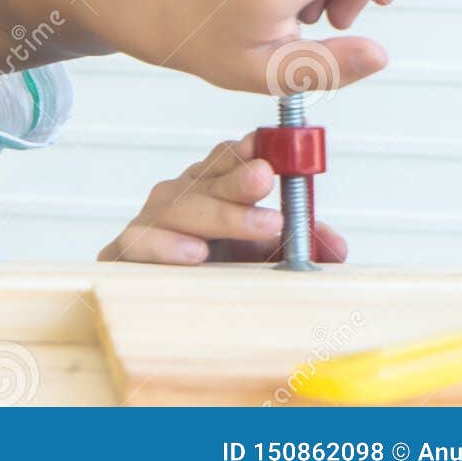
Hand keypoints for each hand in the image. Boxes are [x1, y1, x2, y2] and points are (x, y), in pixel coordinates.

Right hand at [96, 133, 346, 264]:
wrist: (159, 311)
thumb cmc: (214, 272)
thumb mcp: (264, 257)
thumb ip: (300, 247)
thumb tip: (335, 244)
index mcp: (211, 188)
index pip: (227, 159)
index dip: (249, 150)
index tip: (271, 149)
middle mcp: (180, 197)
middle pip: (206, 179)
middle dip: (239, 179)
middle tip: (267, 178)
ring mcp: (151, 221)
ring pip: (179, 207)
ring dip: (221, 214)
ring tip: (261, 224)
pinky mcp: (126, 252)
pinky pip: (139, 242)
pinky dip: (166, 246)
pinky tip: (195, 252)